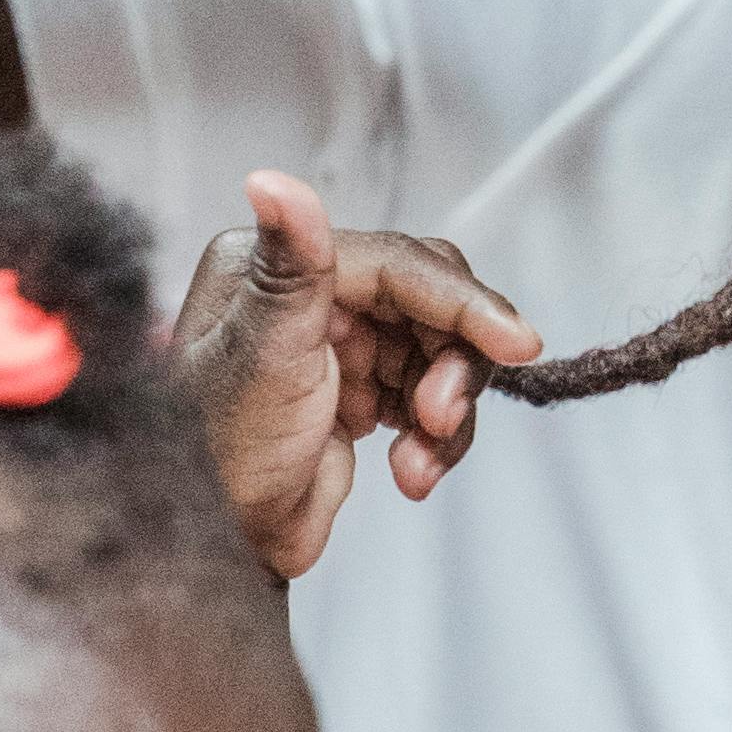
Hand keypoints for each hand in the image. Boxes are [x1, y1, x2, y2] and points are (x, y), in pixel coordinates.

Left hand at [171, 171, 542, 579]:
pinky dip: (436, 440)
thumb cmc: (215, 456)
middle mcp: (312, 296)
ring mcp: (340, 347)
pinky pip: (433, 401)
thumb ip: (287, 268)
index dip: (463, 302)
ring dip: (446, 412)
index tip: (517, 343)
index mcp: (278, 268)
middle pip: (431, 305)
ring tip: (418, 464)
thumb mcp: (259, 358)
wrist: (214, 550)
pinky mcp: (361, 396)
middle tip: (441, 417)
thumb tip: (272, 180)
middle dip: (453, 364)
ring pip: (442, 356)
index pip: (400, 266)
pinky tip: (412, 474)